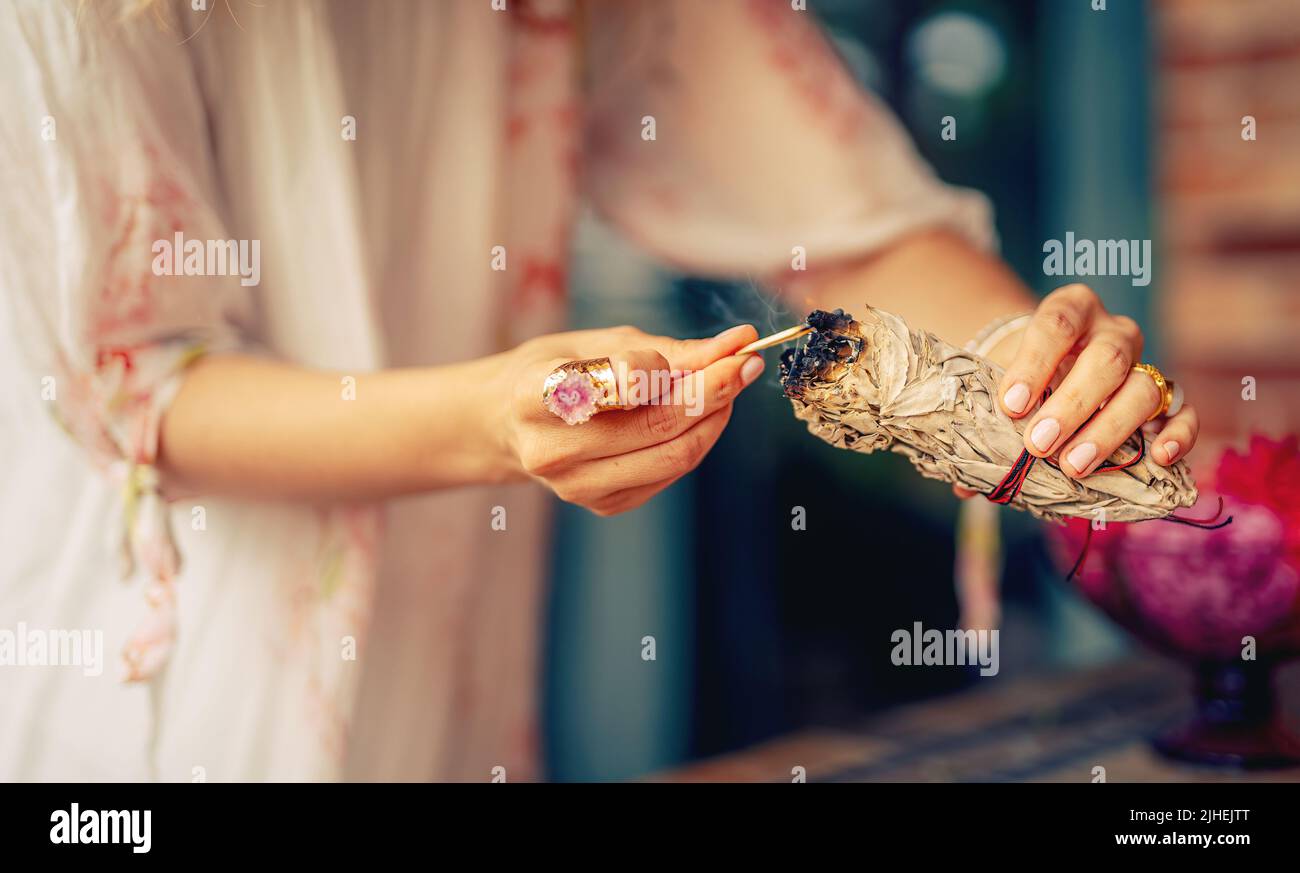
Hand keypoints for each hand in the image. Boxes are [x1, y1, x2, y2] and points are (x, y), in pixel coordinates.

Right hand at [496, 323, 763, 515]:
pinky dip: (696, 440)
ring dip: (714, 417)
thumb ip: (669, 349)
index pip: (618, 385)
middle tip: (747, 363)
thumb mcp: (600, 344)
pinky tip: (699, 415)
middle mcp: (552, 448)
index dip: (682, 366)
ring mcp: (576, 486)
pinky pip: (670, 472)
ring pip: (674, 454)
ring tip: (727, 385)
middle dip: (715, 391)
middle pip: (658, 425)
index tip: (731, 347)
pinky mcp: (602, 505)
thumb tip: (739, 341)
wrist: (509, 424)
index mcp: (536, 395)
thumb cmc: (557, 370)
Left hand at [995, 283, 1197, 476]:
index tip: (1011, 405)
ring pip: (1144, 387)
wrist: (1055, 372)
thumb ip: (986, 422)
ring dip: (1109, 429)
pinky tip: (1158, 458)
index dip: (1034, 364)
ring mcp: (1144, 363)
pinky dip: (1178, 434)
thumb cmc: (1025, 379)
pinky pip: (1184, 410)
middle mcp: (1112, 332)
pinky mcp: (1168, 396)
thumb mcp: (1002, 386)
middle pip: (1106, 359)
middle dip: (1072, 405)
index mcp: (1070, 310)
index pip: (1057, 323)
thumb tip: (964, 484)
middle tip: (1038, 444)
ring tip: (1074, 465)